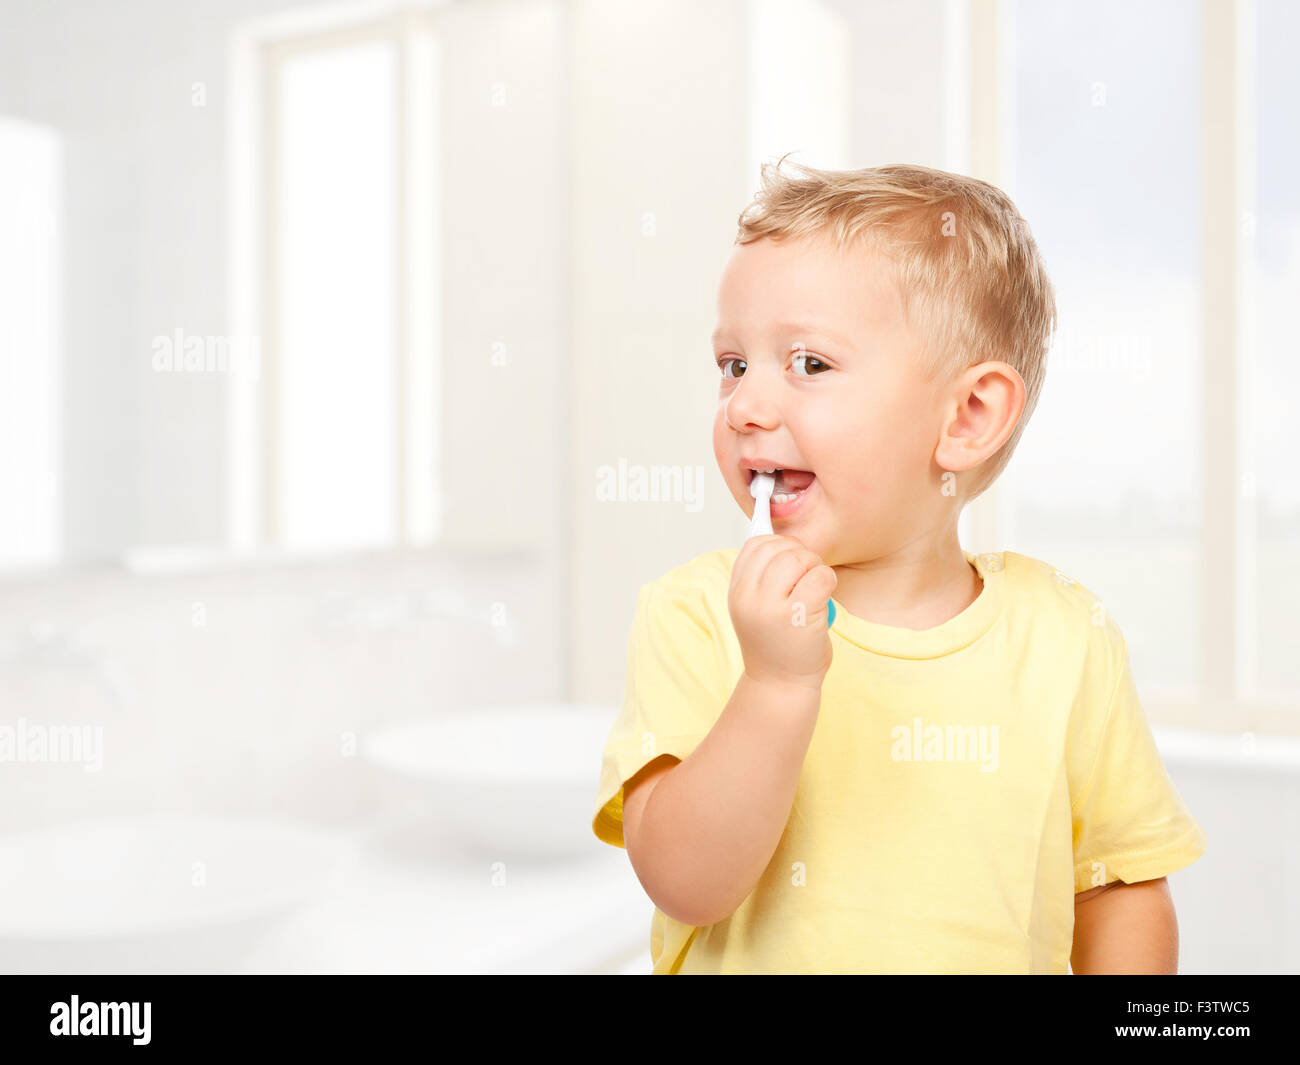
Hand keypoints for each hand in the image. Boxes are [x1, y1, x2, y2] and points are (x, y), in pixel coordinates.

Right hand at [728, 534, 836, 690]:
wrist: (780, 686)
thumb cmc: (776, 645)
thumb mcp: (755, 608)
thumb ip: (761, 577)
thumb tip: (781, 540)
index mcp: (736, 592)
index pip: (755, 545)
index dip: (779, 546)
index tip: (790, 564)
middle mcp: (748, 597)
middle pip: (779, 547)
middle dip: (801, 554)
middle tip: (807, 577)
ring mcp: (771, 607)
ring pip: (799, 558)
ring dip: (815, 567)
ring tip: (814, 588)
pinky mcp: (798, 616)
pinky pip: (821, 576)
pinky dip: (829, 581)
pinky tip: (824, 599)